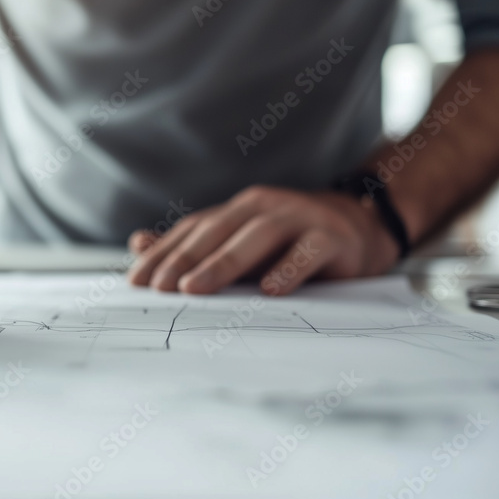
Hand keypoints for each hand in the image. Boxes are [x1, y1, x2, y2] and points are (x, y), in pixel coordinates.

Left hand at [127, 186, 399, 295]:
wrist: (362, 227)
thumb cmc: (292, 242)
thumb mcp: (241, 244)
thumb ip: (194, 247)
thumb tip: (137, 243)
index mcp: (238, 211)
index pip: (194, 230)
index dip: (164, 254)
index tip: (137, 281)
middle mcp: (264, 208)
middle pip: (218, 231)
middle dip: (185, 260)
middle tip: (160, 288)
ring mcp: (300, 218)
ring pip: (257, 237)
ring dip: (223, 263)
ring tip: (196, 288)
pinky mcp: (333, 238)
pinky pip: (309, 252)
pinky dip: (289, 269)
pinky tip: (270, 290)